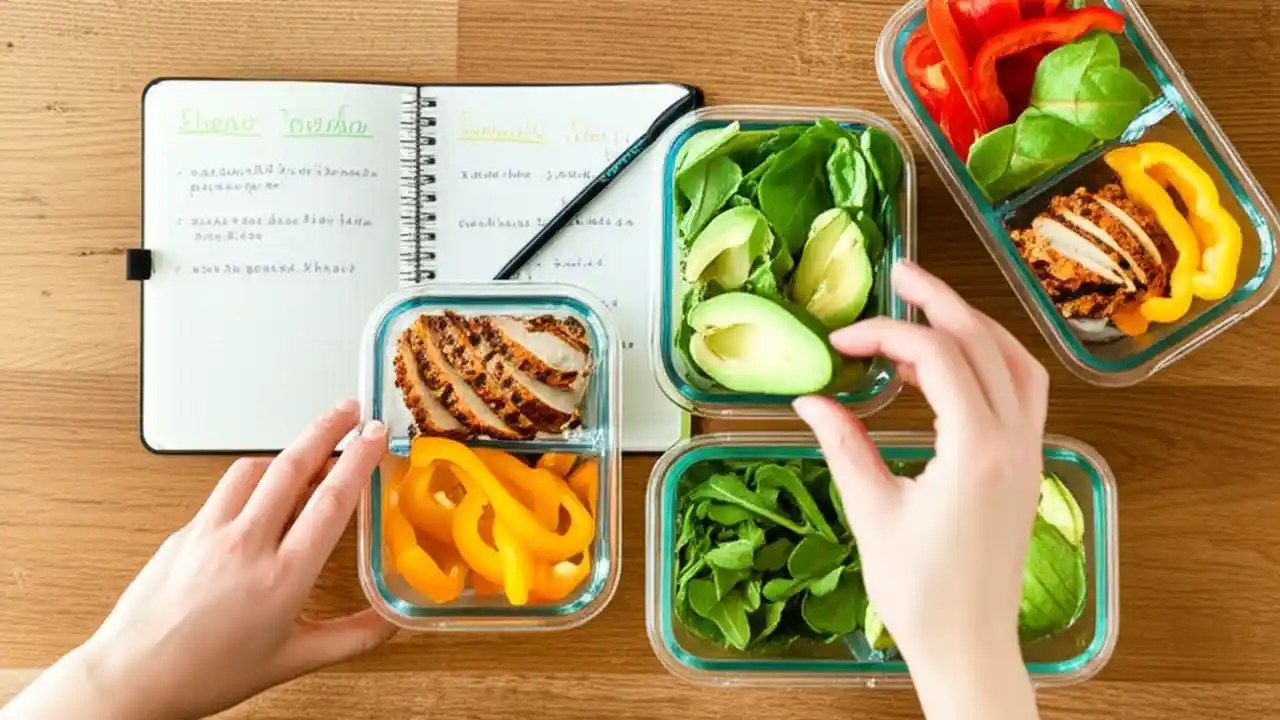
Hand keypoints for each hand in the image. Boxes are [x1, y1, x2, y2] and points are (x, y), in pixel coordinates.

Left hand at [4, 400, 396, 719]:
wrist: (132, 678)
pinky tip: (263, 493)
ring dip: (286, 452)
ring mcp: (209, 532)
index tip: (375, 435)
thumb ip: (351, 638)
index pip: (330, 501)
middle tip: (350, 409)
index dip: (358, 460)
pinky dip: (252, 480)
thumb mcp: (292, 661)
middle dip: (326, 429)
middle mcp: (245, 545)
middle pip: (292, 466)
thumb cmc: (206, 674)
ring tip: (311, 449)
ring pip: (253, 468)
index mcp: (282, 577)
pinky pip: (224, 491)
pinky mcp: (184, 532)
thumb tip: (392, 622)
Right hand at [794, 260, 1046, 719]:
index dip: (886, 333)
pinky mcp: (1027, 463)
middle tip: (899, 273)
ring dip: (971, 325)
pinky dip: (990, 359)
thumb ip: (843, 445)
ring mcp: (1028, 450)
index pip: (936, 356)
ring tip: (925, 309)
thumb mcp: (871, 511)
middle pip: (984, 340)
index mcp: (975, 449)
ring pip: (1014, 359)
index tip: (843, 341)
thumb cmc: (920, 591)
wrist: (969, 643)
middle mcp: (1013, 440)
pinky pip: (1023, 389)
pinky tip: (951, 365)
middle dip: (938, 300)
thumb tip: (811, 399)